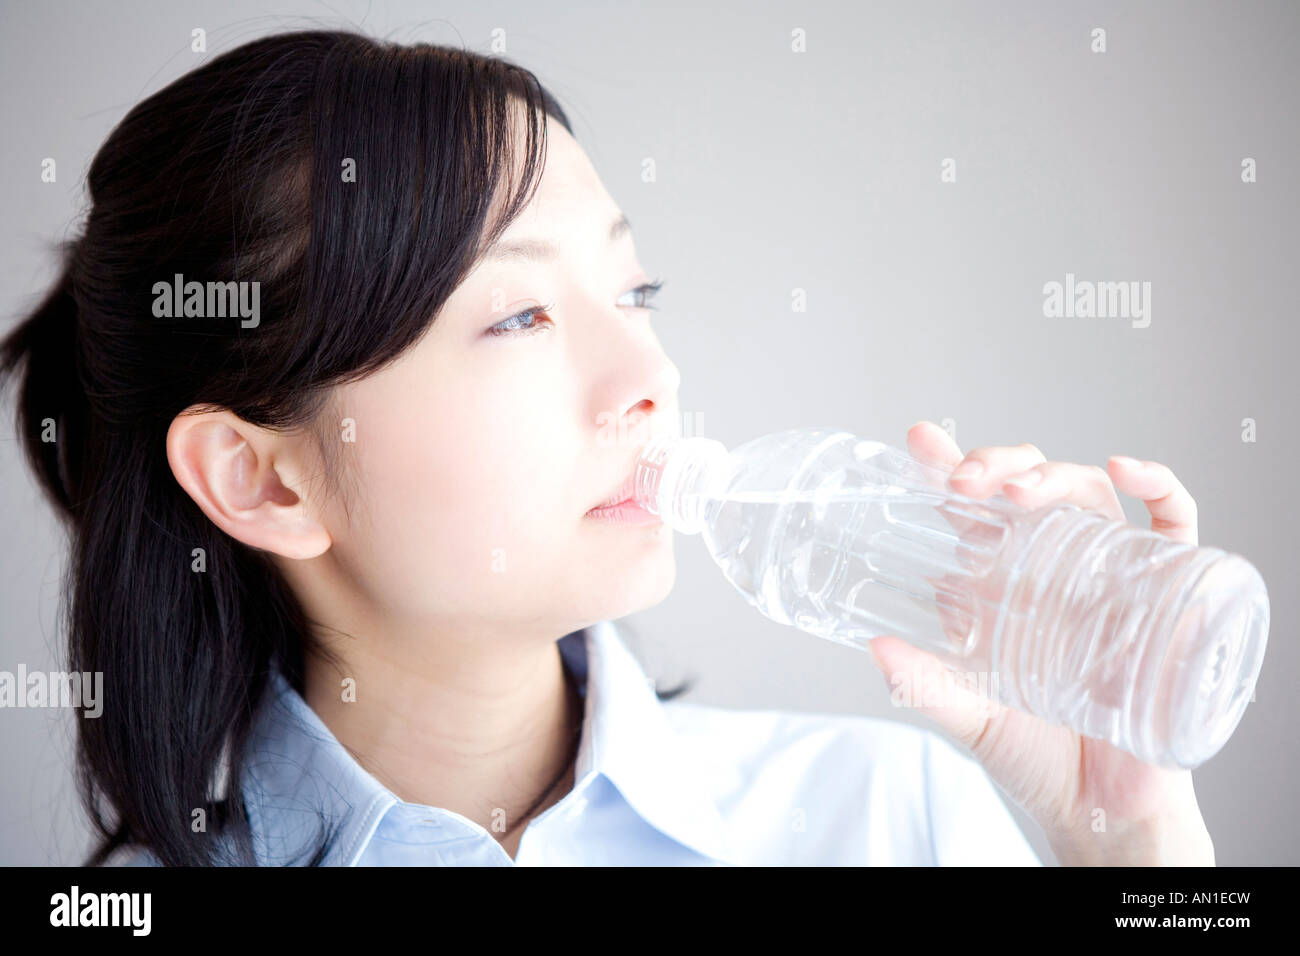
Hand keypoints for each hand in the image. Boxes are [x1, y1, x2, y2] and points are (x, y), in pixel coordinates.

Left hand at [866, 420, 1214, 865]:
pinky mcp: (1163, 593)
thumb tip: (878, 648)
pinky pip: (1173, 524)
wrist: (1103, 812)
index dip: (949, 467)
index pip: (973, 512)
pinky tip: (1124, 472)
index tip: (919, 440)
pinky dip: (1157, 487)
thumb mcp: (969, 718)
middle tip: (965, 479)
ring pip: (1088, 493)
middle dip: (997, 466)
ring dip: (1053, 474)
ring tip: (1018, 491)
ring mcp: (1109, 576)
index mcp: (1002, 587)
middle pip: (1028, 488)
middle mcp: (1052, 571)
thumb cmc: (1036, 759)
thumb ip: (925, 686)